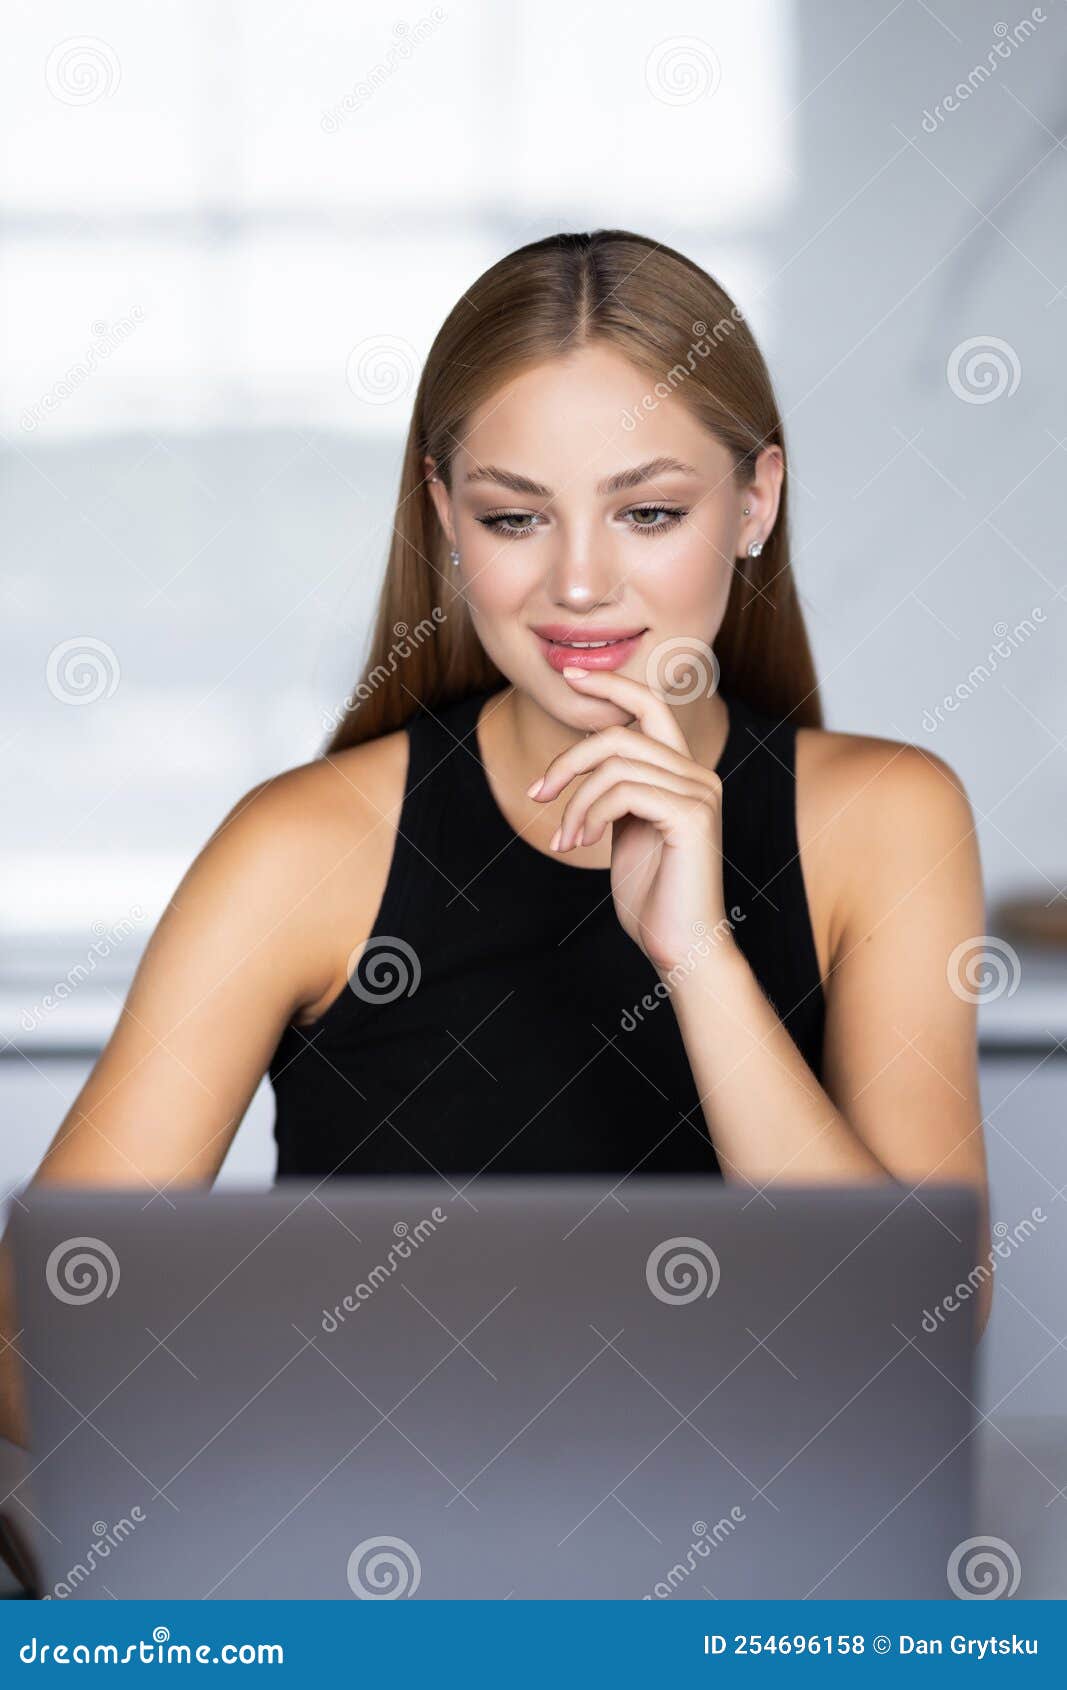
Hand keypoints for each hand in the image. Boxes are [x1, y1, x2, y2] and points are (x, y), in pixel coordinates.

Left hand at [529, 667, 730, 974]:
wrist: (679, 945)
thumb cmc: (652, 895)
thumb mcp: (624, 830)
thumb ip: (614, 791)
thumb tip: (582, 757)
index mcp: (682, 774)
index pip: (650, 706)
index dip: (611, 685)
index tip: (569, 676)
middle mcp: (697, 776)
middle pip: (619, 734)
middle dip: (567, 762)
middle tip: (538, 796)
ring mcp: (699, 793)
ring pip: (615, 764)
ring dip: (575, 802)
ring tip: (565, 839)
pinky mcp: (692, 816)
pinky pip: (624, 791)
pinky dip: (590, 814)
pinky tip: (580, 845)